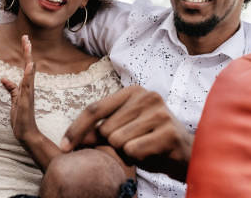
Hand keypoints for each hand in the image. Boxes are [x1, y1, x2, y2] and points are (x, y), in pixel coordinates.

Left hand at [1, 35, 40, 143]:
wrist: (26, 133)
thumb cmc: (21, 118)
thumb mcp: (14, 100)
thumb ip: (11, 88)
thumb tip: (4, 78)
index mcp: (25, 86)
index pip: (26, 66)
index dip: (25, 53)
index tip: (24, 40)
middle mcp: (29, 87)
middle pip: (29, 65)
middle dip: (28, 51)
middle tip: (26, 37)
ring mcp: (29, 93)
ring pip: (30, 72)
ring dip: (29, 58)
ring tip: (27, 45)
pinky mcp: (26, 99)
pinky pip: (28, 85)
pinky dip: (29, 74)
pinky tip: (29, 66)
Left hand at [59, 85, 192, 181]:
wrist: (187, 155)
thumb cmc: (149, 142)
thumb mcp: (121, 133)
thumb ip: (97, 133)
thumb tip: (67, 141)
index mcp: (132, 91)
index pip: (94, 108)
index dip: (76, 129)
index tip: (63, 147)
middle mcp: (146, 95)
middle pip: (105, 129)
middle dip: (111, 145)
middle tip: (132, 145)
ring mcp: (159, 111)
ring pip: (118, 141)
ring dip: (126, 152)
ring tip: (144, 148)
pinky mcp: (169, 130)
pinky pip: (133, 150)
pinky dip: (138, 158)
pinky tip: (152, 153)